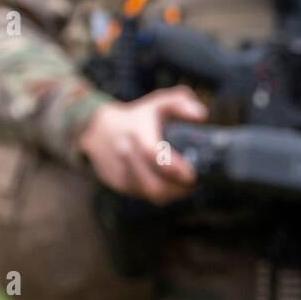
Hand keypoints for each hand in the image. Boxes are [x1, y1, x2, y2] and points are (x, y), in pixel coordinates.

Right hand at [77, 87, 207, 204]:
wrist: (99, 131)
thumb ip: (182, 103)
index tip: (190, 173)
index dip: (172, 166)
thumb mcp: (160, 103)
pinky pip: (145, 196)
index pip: (151, 153)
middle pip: (153, 184)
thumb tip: (201, 115)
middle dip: (178, 188)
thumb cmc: (138, 117)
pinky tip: (174, 186)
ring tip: (187, 184)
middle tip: (194, 181)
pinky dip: (162, 194)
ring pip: (151, 194)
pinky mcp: (120, 185)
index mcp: (138, 132)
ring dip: (173, 193)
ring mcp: (121, 172)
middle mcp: (126, 154)